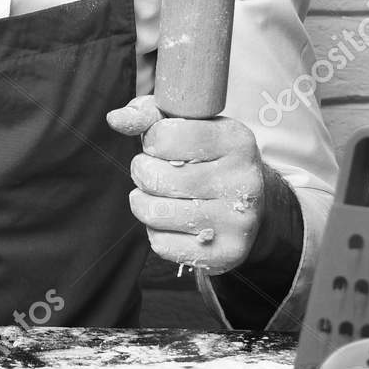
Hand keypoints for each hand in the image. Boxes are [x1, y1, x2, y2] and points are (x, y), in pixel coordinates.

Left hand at [106, 96, 265, 275]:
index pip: (165, 135)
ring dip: (144, 202)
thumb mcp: (188, 125)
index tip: (164, 144)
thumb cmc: (208, 156)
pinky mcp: (226, 254)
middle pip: (155, 177)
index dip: (152, 140)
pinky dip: (156, 231)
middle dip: (143, 171)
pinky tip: (174, 220)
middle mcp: (243, 181)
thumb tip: (116, 119)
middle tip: (157, 170)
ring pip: (153, 212)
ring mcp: (237, 221)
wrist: (252, 204)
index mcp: (236, 140)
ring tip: (160, 194)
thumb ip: (150, 114)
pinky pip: (161, 244)